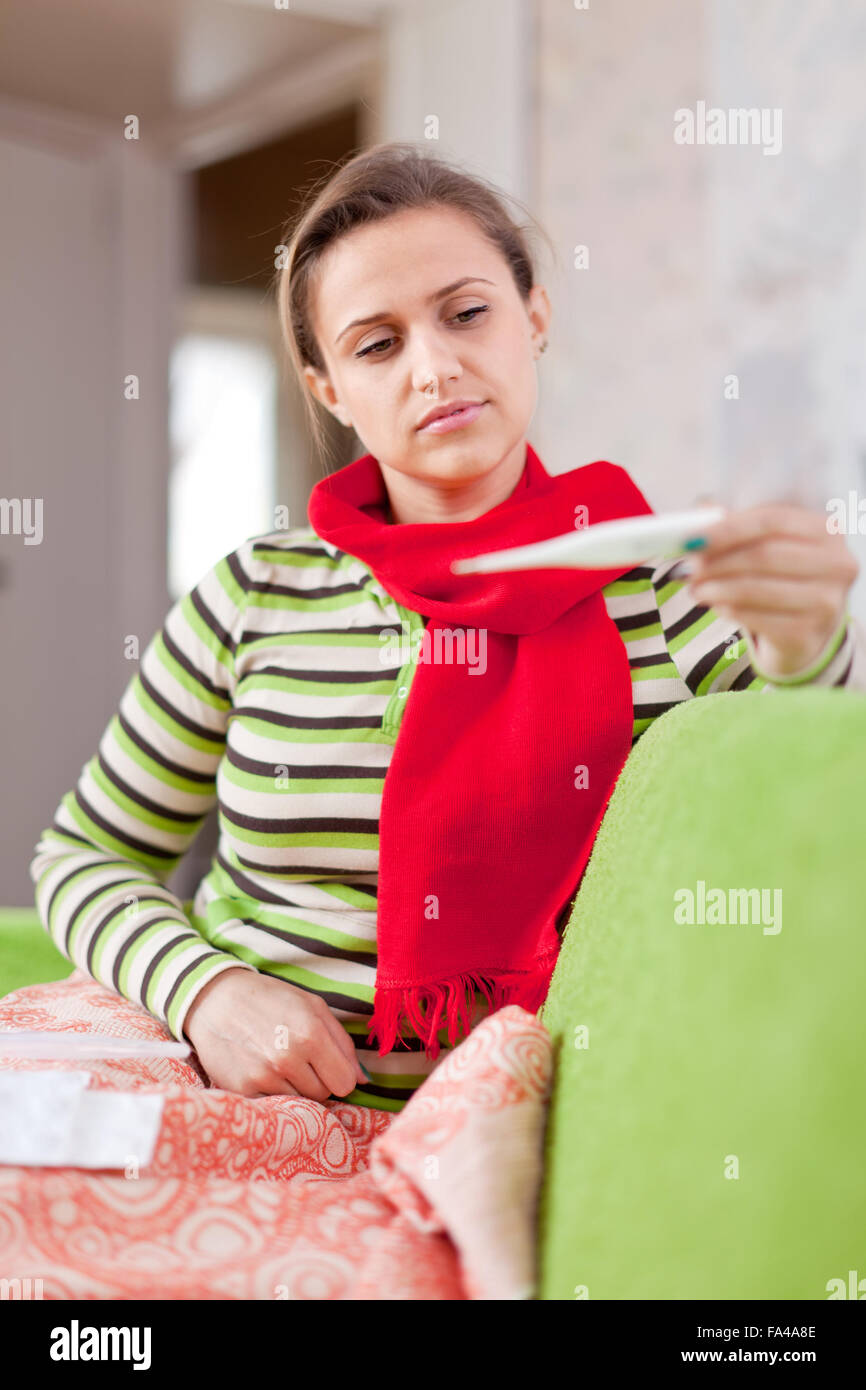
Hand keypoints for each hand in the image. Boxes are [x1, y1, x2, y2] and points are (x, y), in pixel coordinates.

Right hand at [182, 967, 366, 1099]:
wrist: (215, 1000)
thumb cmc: (270, 1000)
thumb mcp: (313, 1007)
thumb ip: (343, 1044)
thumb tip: (363, 1080)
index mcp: (311, 1034)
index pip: (346, 1083)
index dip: (339, 1074)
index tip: (326, 1063)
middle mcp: (288, 1059)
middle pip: (324, 1095)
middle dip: (317, 1080)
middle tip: (298, 1058)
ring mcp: (263, 1077)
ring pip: (300, 1103)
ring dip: (294, 1087)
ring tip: (277, 1062)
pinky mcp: (242, 1090)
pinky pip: (274, 1106)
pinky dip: (272, 1094)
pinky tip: (262, 1071)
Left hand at [684, 501, 858, 678]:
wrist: (805, 629)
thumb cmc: (782, 578)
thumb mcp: (768, 545)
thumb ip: (737, 526)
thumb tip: (699, 513)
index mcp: (826, 530)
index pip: (771, 521)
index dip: (728, 528)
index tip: (693, 538)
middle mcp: (836, 564)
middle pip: (764, 555)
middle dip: (718, 562)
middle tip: (690, 569)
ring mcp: (826, 601)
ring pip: (757, 589)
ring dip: (717, 589)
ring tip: (696, 589)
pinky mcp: (809, 633)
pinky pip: (756, 619)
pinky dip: (729, 611)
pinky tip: (717, 607)